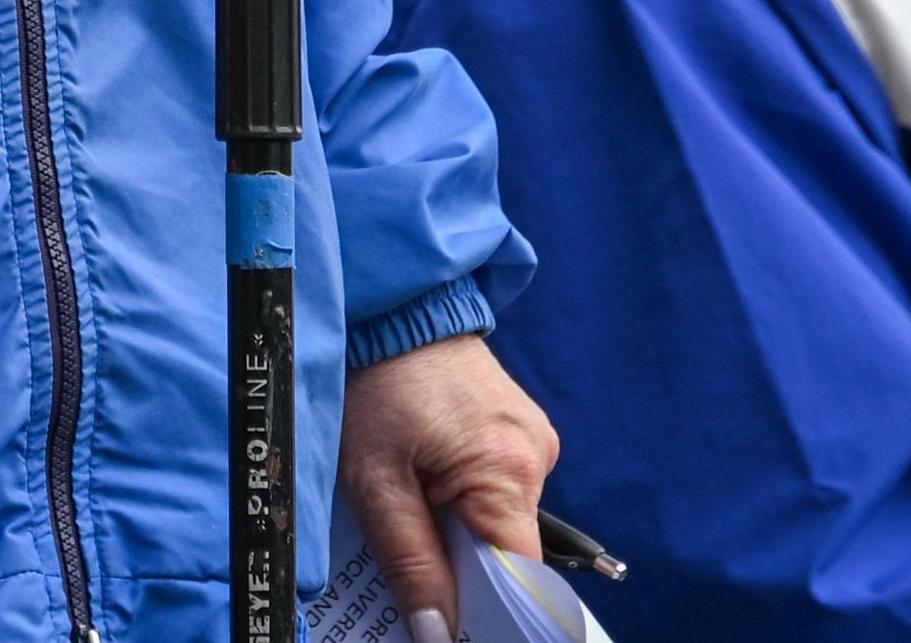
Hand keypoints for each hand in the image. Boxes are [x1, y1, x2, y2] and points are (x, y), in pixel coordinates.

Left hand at [339, 332, 559, 638]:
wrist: (386, 301)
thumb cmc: (375, 381)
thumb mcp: (376, 482)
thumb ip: (411, 563)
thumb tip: (438, 636)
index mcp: (512, 470)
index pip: (521, 576)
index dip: (486, 611)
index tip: (450, 625)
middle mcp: (536, 455)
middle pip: (507, 551)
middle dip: (461, 570)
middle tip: (411, 571)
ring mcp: (527, 436)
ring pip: (497, 519)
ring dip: (456, 531)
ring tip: (407, 510)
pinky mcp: (511, 424)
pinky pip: (493, 484)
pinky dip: (460, 498)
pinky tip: (422, 482)